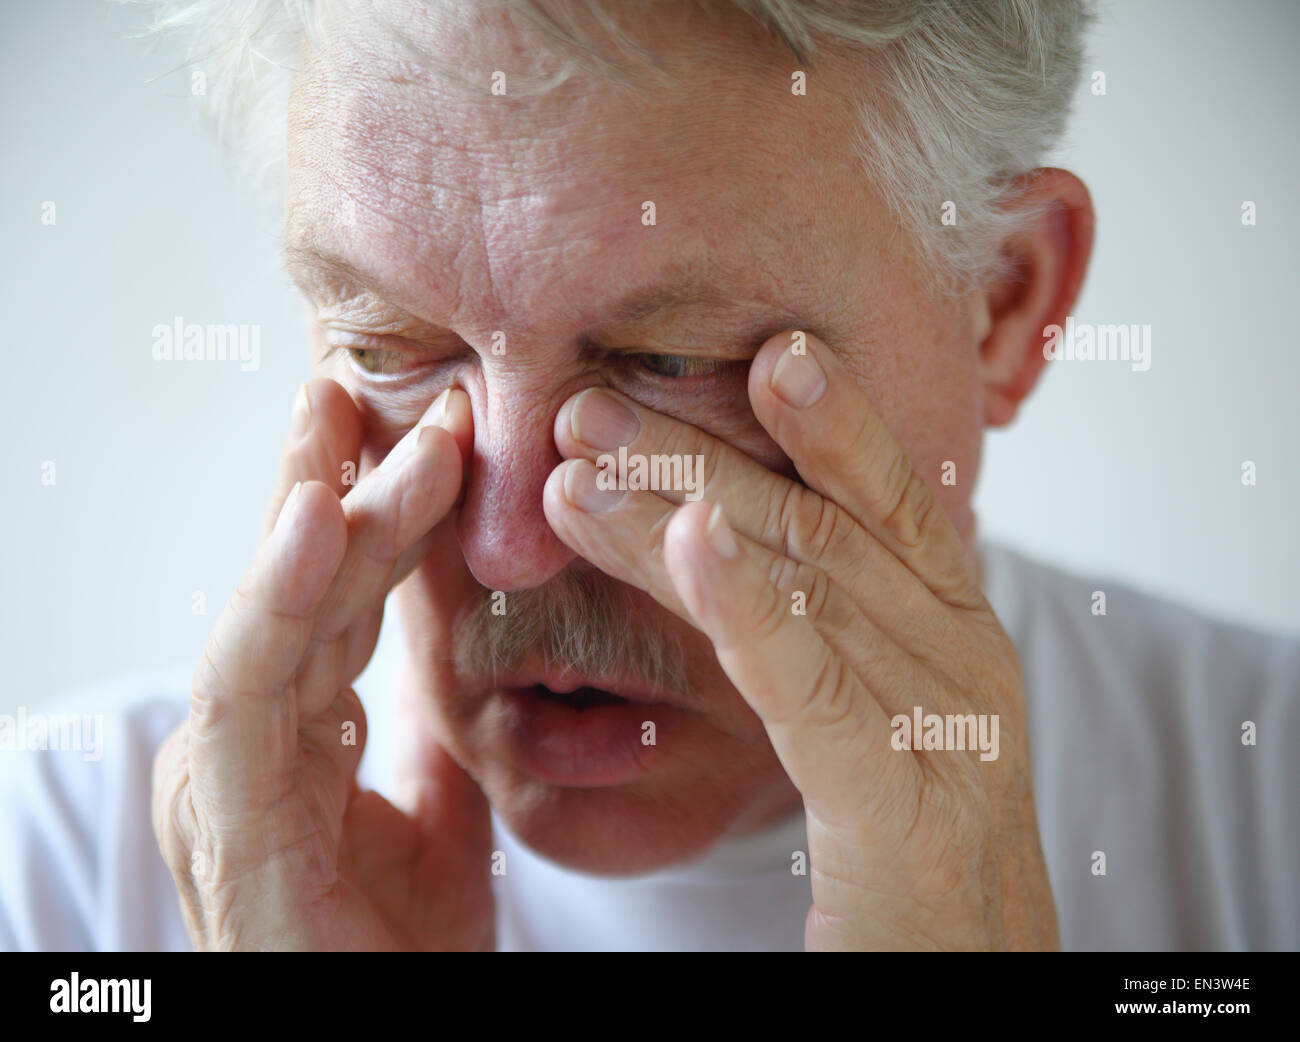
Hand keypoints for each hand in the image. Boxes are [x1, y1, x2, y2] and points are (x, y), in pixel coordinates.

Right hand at [152, 380, 493, 950]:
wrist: (388, 1033)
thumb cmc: (401, 941)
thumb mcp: (439, 808)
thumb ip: (430, 731)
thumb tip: (455, 663)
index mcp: (299, 725)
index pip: (338, 589)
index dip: (376, 505)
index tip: (421, 422)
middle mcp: (254, 734)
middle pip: (297, 578)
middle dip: (331, 474)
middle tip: (366, 375)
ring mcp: (230, 770)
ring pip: (273, 608)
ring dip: (312, 503)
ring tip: (339, 409)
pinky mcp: (229, 813)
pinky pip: (252, 684)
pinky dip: (279, 593)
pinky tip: (316, 513)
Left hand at [544, 331, 1057, 950]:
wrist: (965, 976)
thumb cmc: (908, 851)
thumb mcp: (870, 716)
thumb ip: (816, 633)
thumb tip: (722, 540)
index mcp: (954, 632)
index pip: (882, 502)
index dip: (822, 420)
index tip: (747, 351)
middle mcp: (962, 659)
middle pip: (824, 527)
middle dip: (700, 458)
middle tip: (588, 407)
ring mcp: (945, 729)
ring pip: (808, 587)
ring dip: (686, 509)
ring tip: (586, 459)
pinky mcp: (902, 810)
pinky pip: (814, 690)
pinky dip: (752, 607)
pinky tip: (691, 542)